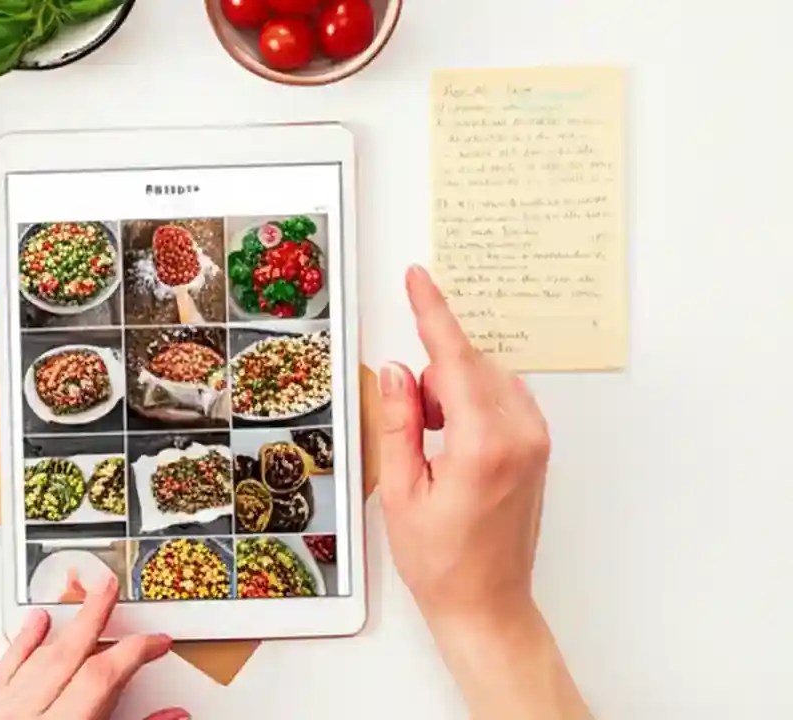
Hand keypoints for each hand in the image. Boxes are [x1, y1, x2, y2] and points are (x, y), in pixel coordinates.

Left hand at [0, 577, 187, 719]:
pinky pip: (3, 673)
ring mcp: (1, 715)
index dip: (134, 654)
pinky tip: (34, 625)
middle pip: (66, 656)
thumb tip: (174, 717)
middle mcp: (28, 716)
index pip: (102, 677)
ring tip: (83, 603)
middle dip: (93, 618)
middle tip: (110, 587)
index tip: (156, 644)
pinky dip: (21, 646)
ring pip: (36, 661)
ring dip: (63, 629)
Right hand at [379, 265, 549, 623]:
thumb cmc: (443, 561)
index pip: (453, 358)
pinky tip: (451, 445)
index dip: (431, 313)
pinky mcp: (537, 447)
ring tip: (431, 449)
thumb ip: (398, 421)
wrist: (487, 603)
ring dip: (450, 394)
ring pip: (483, 379)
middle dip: (430, 380)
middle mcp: (520, 434)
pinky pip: (499, 398)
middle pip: (467, 366)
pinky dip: (469, 406)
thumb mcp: (402, 490)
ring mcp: (535, 440)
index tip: (418, 279)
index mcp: (483, 444)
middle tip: (412, 430)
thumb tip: (395, 370)